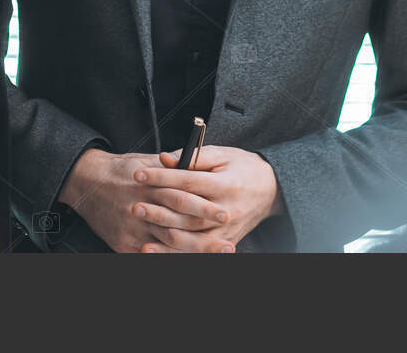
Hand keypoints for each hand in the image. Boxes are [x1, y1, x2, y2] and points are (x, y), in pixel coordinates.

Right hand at [59, 149, 228, 252]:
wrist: (86, 183)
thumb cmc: (121, 170)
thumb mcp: (146, 161)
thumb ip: (171, 168)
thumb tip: (197, 168)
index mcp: (149, 185)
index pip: (182, 197)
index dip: (205, 207)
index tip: (225, 213)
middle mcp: (141, 208)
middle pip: (178, 225)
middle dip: (205, 236)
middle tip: (227, 243)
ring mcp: (132, 229)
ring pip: (167, 243)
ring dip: (194, 251)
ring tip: (216, 253)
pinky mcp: (123, 244)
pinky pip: (151, 255)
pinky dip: (170, 258)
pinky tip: (188, 259)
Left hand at [131, 146, 284, 252]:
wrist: (271, 190)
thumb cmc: (243, 168)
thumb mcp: (222, 155)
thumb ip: (193, 156)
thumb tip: (164, 158)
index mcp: (226, 184)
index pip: (188, 181)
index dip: (161, 178)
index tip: (138, 174)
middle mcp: (228, 210)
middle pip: (187, 213)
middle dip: (158, 210)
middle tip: (135, 205)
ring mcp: (227, 230)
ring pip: (191, 237)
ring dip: (163, 236)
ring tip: (142, 228)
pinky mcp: (225, 242)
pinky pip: (198, 251)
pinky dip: (175, 252)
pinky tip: (156, 249)